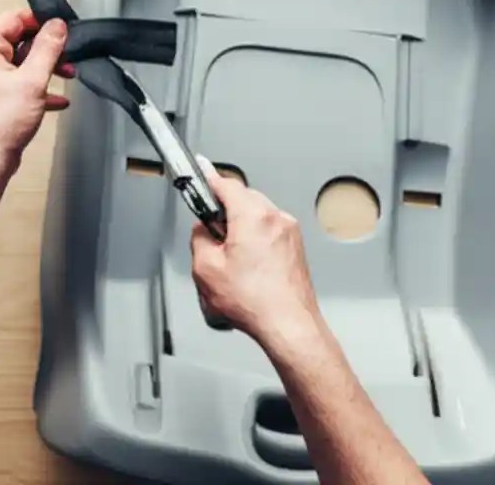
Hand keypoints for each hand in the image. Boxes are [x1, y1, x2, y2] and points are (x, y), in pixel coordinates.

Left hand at [0, 9, 73, 173]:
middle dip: (47, 49)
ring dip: (45, 68)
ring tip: (67, 75)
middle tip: (67, 56)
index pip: (14, 19)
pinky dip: (38, 88)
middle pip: (19, 41)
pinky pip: (19, 84)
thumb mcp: (32, 80)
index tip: (61, 29)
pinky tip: (56, 99)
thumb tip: (56, 25)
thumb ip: (47, 48)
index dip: (40, 22)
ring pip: (21, 64)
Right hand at [190, 158, 320, 345]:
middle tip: (211, 234)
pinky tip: (249, 268)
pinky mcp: (295, 246)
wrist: (288, 324)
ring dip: (241, 227)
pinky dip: (256, 240)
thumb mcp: (206, 269)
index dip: (208, 177)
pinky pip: (270, 231)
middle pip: (243, 198)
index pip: (226, 184)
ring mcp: (289, 232)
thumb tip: (202, 231)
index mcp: (253, 216)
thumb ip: (199, 238)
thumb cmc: (256, 302)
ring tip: (232, 260)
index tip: (201, 169)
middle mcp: (275, 218)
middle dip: (225, 211)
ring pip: (257, 216)